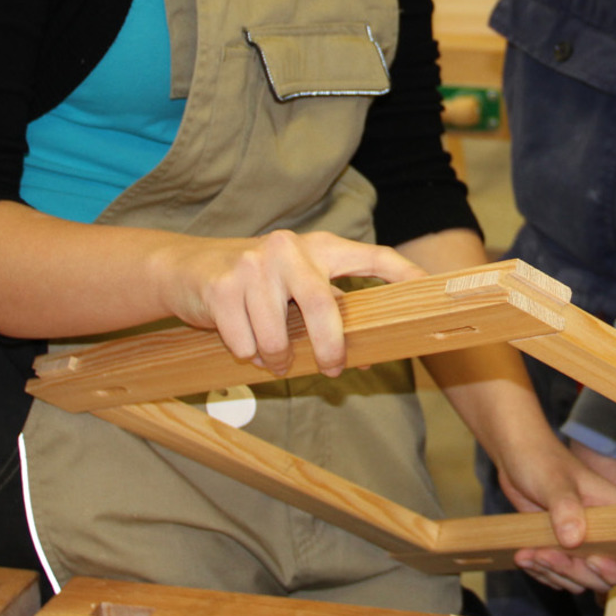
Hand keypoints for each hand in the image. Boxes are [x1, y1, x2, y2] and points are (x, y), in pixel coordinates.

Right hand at [153, 229, 424, 376]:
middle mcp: (289, 249)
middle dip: (330, 347)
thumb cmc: (254, 284)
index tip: (430, 289)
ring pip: (278, 337)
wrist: (186, 268)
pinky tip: (240, 339)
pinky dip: (246, 354)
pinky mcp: (223, 285)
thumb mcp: (294, 285)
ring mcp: (254, 265)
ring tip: (269, 355)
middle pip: (324, 306)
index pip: (371, 255)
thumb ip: (328, 308)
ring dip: (276, 359)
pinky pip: (246, 343)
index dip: (403, 272)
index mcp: (318, 246)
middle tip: (332, 369)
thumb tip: (368, 355)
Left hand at [512, 438, 615, 594]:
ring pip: (578, 579)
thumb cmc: (541, 460)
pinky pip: (559, 575)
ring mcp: (583, 542)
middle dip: (573, 572)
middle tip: (544, 556)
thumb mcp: (554, 481)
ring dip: (553, 574)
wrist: (518, 456)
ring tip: (527, 556)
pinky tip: (524, 557)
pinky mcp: (562, 548)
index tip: (591, 561)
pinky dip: (542, 572)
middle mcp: (604, 532)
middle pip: (603, 576)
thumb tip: (573, 540)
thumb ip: (565, 508)